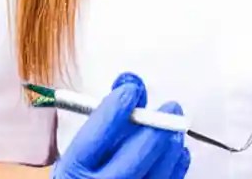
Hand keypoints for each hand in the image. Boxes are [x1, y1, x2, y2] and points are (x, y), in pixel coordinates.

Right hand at [53, 72, 190, 178]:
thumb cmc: (80, 178)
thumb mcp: (78, 151)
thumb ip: (100, 118)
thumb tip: (128, 82)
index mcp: (74, 171)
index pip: (96, 136)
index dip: (114, 110)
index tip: (130, 91)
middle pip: (134, 156)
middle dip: (156, 127)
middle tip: (170, 106)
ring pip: (156, 173)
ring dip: (171, 146)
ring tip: (176, 128)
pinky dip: (176, 167)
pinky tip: (178, 152)